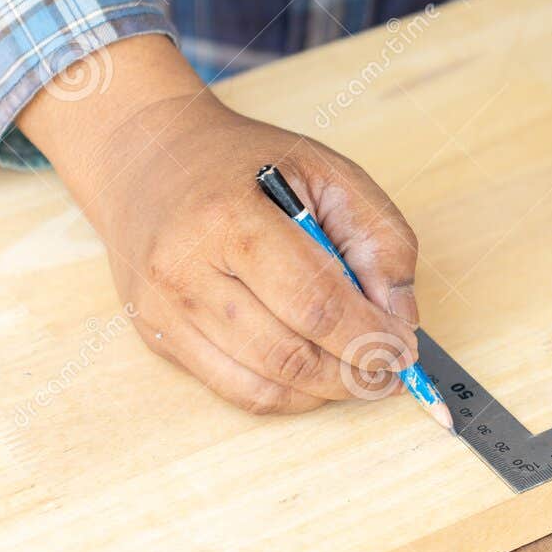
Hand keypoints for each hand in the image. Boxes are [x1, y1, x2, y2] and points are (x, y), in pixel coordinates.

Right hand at [18, 36, 421, 414]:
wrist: (148, 158)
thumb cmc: (243, 163)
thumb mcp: (327, 172)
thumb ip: (379, 238)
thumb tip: (400, 319)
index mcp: (230, 217)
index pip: (315, 302)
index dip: (368, 336)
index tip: (403, 347)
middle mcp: (186, 269)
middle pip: (288, 353)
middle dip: (352, 373)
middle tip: (389, 372)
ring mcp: (164, 310)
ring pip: (261, 385)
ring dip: (323, 391)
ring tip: (359, 375)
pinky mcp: (156, 335)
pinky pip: (233, 389)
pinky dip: (286, 394)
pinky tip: (314, 374)